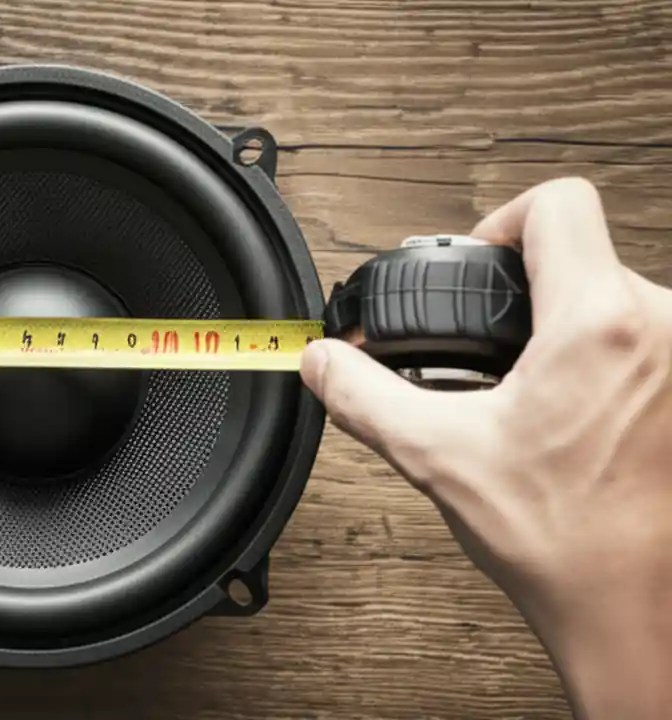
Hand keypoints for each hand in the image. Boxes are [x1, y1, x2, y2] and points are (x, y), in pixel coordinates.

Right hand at [301, 177, 671, 718]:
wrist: (635, 608)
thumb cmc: (566, 542)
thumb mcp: (438, 455)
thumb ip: (365, 395)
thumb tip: (325, 363)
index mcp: (599, 324)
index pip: (558, 203)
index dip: (501, 223)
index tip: (479, 269)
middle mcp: (664, 329)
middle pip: (586, 252)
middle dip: (530, 292)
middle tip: (497, 346)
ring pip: (620, 297)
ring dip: (570, 329)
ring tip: (536, 387)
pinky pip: (648, 339)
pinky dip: (607, 361)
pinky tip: (575, 415)